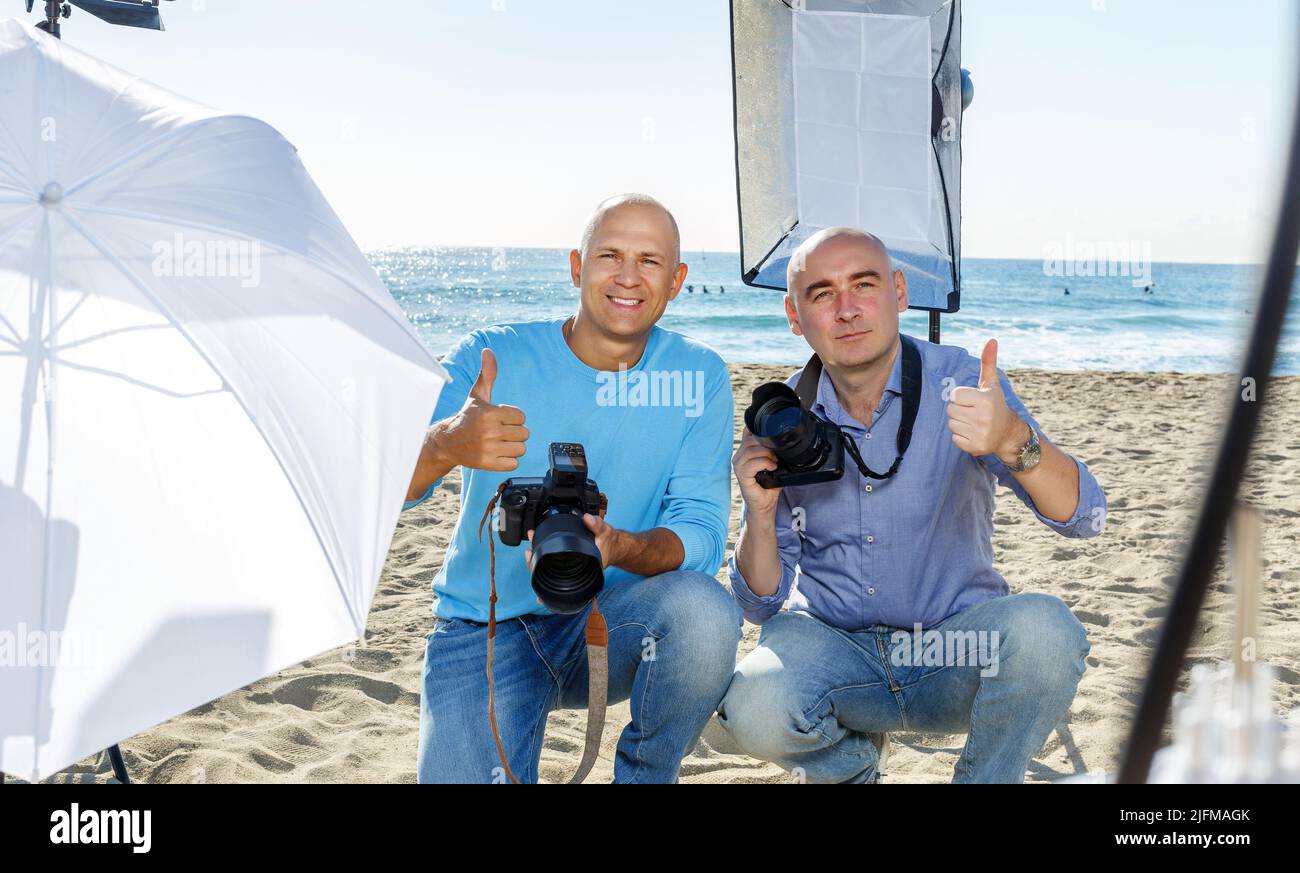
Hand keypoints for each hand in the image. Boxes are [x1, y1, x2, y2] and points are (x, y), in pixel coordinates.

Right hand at [437, 348, 528, 471]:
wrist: (448, 442)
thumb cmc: (467, 417)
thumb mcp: (477, 395)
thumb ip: (487, 374)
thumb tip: (488, 351)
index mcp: (490, 413)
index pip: (521, 416)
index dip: (513, 417)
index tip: (500, 419)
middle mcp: (490, 431)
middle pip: (524, 433)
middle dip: (514, 432)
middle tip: (499, 431)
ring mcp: (489, 449)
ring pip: (521, 449)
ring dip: (513, 446)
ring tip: (499, 442)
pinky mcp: (489, 464)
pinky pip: (514, 463)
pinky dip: (508, 460)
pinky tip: (497, 453)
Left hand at [523, 513, 625, 570]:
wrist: (616, 546)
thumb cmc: (610, 543)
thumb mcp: (605, 531)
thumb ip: (596, 525)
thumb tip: (587, 518)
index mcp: (583, 570)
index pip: (558, 576)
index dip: (543, 571)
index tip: (533, 562)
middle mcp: (575, 573)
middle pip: (549, 575)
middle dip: (535, 565)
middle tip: (528, 551)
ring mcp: (572, 570)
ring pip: (549, 572)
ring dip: (537, 562)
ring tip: (529, 550)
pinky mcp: (570, 564)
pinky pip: (553, 567)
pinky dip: (543, 562)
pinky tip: (535, 558)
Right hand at [732, 428, 781, 517]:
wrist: (765, 504)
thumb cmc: (768, 484)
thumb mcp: (772, 463)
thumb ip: (772, 450)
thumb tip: (783, 439)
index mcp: (744, 451)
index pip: (748, 432)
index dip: (760, 431)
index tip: (772, 436)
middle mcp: (739, 457)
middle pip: (750, 440)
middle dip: (766, 445)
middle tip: (777, 455)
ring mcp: (738, 466)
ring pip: (751, 450)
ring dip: (766, 454)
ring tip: (774, 462)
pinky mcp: (741, 476)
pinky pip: (752, 464)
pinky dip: (764, 463)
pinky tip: (772, 468)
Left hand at [946, 339, 1025, 462]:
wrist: (1008, 433)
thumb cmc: (995, 404)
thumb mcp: (991, 384)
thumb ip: (988, 362)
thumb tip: (991, 340)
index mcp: (986, 400)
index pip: (954, 395)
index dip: (962, 397)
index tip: (973, 400)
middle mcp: (983, 418)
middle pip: (951, 410)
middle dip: (959, 409)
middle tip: (974, 412)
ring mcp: (979, 434)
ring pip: (951, 424)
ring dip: (960, 422)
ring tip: (974, 422)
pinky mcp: (974, 447)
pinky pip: (954, 438)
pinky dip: (961, 436)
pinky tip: (974, 433)